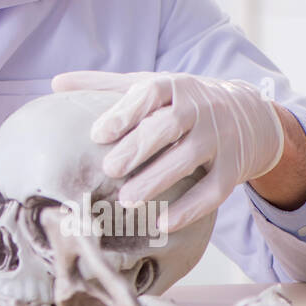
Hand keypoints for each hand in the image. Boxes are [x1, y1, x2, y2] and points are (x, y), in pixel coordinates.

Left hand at [50, 70, 284, 231]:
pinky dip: (189, 209)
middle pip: (169, 125)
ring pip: (190, 158)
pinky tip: (161, 224)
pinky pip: (213, 191)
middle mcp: (200, 109)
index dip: (125, 112)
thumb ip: (105, 86)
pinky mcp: (234, 168)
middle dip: (139, 147)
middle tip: (109, 168)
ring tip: (126, 200)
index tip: (98, 133)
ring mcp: (220, 139)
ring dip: (158, 179)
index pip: (150, 94)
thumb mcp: (150, 86)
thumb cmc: (182, 101)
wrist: (250, 113)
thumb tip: (55, 82)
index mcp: (174, 86)